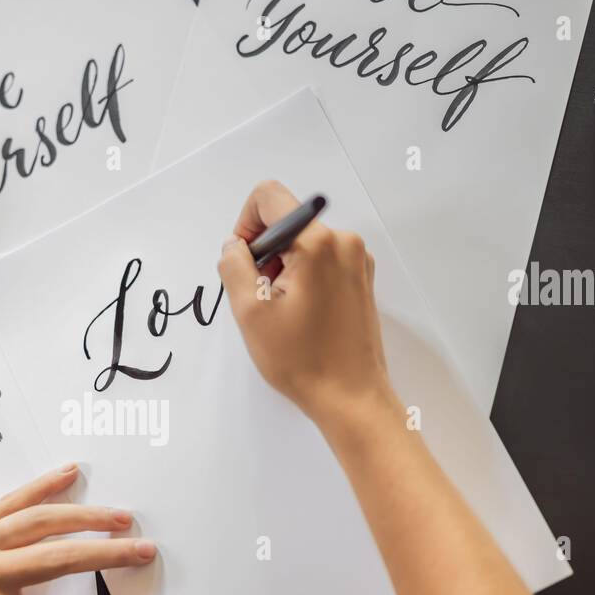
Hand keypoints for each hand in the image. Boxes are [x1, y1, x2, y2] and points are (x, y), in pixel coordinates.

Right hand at [217, 180, 397, 440]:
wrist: (351, 398)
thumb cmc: (302, 359)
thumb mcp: (250, 312)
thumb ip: (234, 266)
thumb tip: (235, 246)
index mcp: (317, 242)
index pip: (269, 197)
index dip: (246, 225)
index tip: (246, 263)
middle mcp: (344, 242)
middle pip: (286, 223)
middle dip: (264, 255)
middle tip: (262, 300)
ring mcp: (357, 260)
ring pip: (303, 245)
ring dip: (282, 270)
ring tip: (282, 313)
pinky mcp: (361, 279)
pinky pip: (321, 261)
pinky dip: (302, 279)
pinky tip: (300, 316)